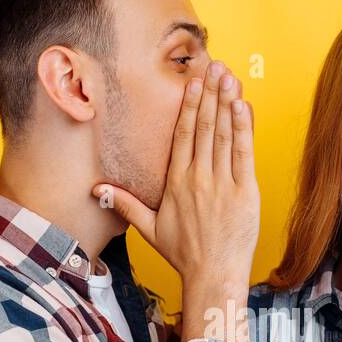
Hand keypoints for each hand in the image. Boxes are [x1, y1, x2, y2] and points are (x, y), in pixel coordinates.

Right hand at [92, 60, 257, 285]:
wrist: (213, 275)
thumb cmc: (184, 254)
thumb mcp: (149, 230)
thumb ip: (125, 204)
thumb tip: (96, 189)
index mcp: (176, 183)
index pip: (183, 135)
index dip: (189, 106)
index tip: (194, 82)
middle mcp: (198, 179)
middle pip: (203, 128)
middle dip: (210, 95)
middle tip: (215, 66)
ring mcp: (222, 185)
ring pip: (223, 136)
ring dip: (227, 103)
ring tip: (230, 77)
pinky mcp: (245, 193)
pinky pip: (244, 154)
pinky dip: (244, 128)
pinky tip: (243, 106)